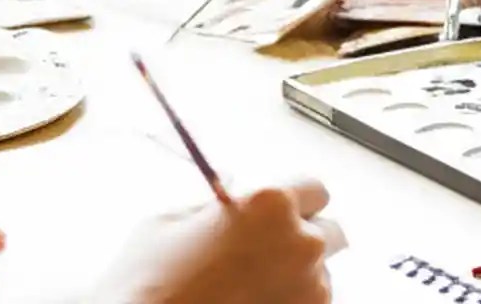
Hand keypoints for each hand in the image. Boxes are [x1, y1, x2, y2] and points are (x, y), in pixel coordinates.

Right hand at [98, 179, 340, 303]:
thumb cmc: (149, 279)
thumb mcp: (171, 222)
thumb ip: (213, 203)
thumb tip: (233, 189)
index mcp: (269, 204)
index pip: (315, 189)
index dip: (296, 199)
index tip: (283, 209)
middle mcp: (299, 243)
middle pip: (330, 232)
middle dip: (303, 236)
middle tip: (267, 249)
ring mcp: (308, 290)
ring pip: (321, 274)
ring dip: (297, 274)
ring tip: (250, 283)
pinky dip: (289, 300)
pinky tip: (251, 300)